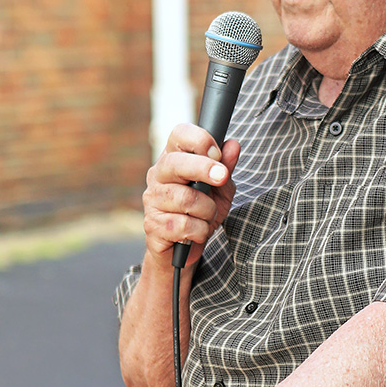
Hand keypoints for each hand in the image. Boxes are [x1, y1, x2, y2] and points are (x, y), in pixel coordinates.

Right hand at [143, 124, 240, 267]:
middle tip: (222, 178)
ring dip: (208, 210)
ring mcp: (152, 200)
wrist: (184, 251)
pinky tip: (198, 233)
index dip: (199, 139)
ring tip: (209, 216)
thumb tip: (233, 145)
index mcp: (174, 159)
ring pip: (186, 199)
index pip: (179, 135)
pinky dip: (200, 231)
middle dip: (204, 169)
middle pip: (176, 163)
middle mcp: (158, 176)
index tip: (217, 153)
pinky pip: (184, 225)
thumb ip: (226, 168)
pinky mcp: (153, 226)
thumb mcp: (220, 190)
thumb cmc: (201, 214)